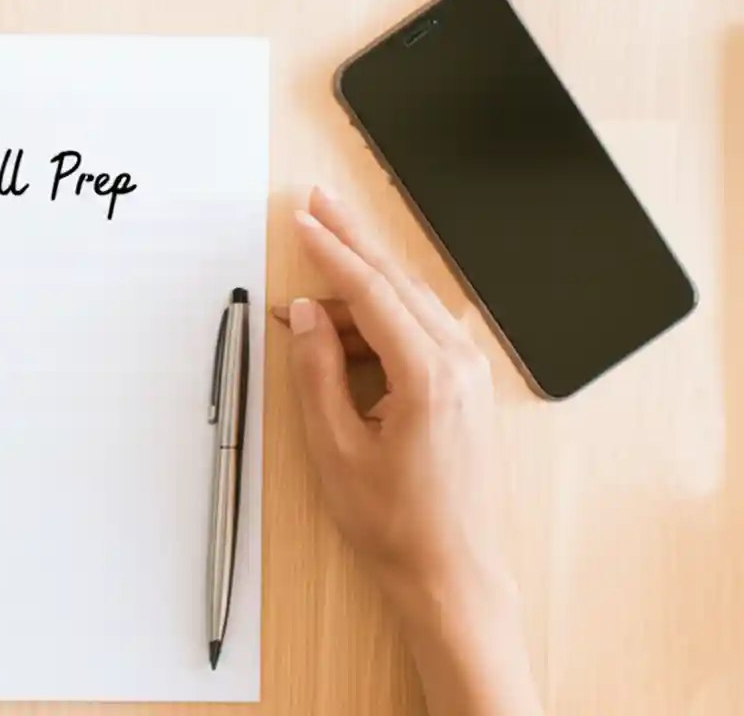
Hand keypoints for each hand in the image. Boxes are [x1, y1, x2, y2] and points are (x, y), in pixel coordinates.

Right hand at [280, 186, 539, 715]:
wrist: (453, 570)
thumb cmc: (398, 522)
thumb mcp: (336, 446)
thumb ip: (317, 371)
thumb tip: (305, 316)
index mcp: (427, 374)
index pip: (370, 291)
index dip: (331, 251)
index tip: (302, 219)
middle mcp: (458, 362)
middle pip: (398, 280)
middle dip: (354, 239)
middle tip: (318, 202)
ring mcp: (470, 372)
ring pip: (411, 302)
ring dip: (365, 280)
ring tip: (317, 268)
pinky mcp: (468, 385)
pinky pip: (424, 328)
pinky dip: (384, 315)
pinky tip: (351, 318)